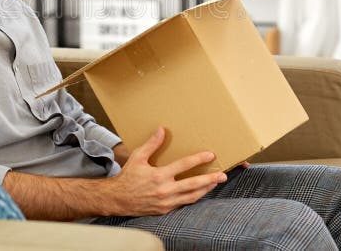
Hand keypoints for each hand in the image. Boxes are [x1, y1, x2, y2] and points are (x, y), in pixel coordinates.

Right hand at [104, 127, 227, 216]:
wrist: (118, 199)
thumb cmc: (128, 177)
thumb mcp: (137, 158)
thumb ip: (151, 144)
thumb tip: (161, 130)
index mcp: (159, 176)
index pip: (183, 166)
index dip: (198, 159)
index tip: (210, 155)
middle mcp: (165, 190)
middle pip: (193, 185)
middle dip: (210, 179)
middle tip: (223, 175)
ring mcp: (166, 202)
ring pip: (192, 197)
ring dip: (205, 190)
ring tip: (216, 183)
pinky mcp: (166, 210)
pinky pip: (184, 203)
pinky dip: (194, 197)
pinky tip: (201, 192)